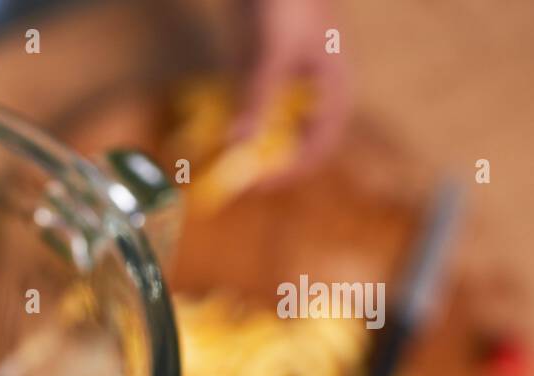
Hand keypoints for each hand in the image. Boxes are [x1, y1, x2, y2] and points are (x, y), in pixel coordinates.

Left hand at [235, 0, 349, 181]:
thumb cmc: (280, 5)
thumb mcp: (268, 56)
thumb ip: (255, 99)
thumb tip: (240, 144)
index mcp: (333, 86)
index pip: (320, 144)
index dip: (291, 169)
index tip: (258, 185)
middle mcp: (314, 90)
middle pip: (293, 141)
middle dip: (265, 161)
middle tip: (233, 180)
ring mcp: (289, 82)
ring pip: (270, 127)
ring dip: (248, 144)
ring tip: (220, 158)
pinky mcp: (264, 72)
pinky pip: (252, 108)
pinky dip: (235, 121)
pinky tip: (213, 131)